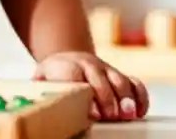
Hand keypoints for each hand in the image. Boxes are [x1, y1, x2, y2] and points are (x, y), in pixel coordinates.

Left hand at [33, 51, 148, 121]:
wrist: (67, 58)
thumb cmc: (54, 76)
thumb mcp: (42, 78)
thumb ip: (42, 87)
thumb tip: (35, 100)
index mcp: (67, 65)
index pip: (76, 76)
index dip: (86, 94)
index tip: (91, 112)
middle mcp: (89, 65)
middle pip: (100, 79)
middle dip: (107, 99)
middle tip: (110, 117)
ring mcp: (107, 69)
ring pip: (120, 80)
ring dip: (126, 98)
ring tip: (128, 115)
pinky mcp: (120, 75)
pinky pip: (135, 83)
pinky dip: (140, 97)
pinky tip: (139, 112)